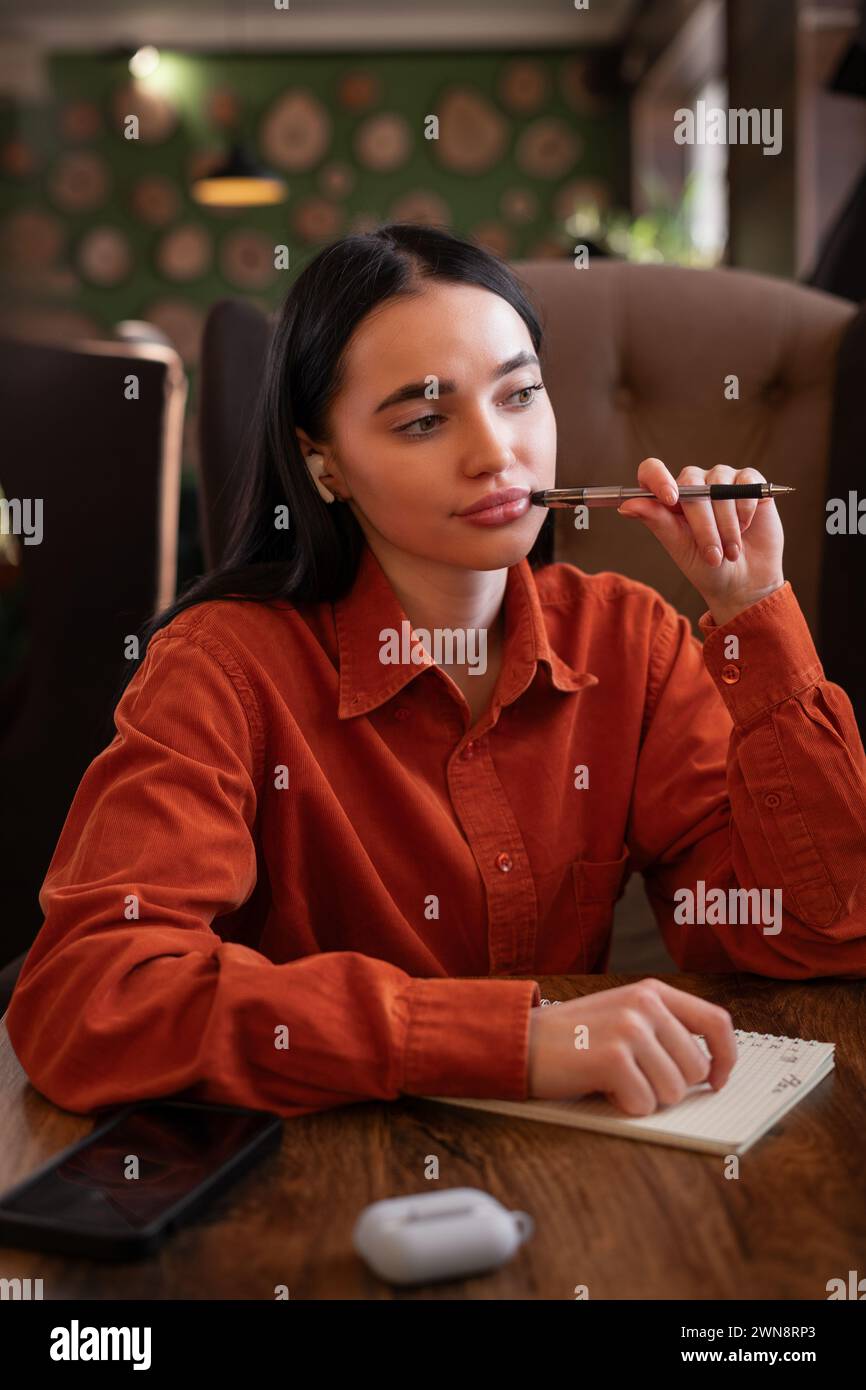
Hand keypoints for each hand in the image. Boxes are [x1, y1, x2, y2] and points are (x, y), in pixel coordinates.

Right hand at [527, 978, 737, 1111]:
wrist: (521, 1040)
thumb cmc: (574, 1037)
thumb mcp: (623, 1015)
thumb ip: (664, 1028)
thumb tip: (711, 1069)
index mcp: (653, 992)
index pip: (716, 1022)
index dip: (726, 1058)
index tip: (717, 1081)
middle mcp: (645, 1005)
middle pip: (696, 1069)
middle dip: (670, 1086)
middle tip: (634, 1077)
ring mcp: (629, 1030)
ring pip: (673, 1091)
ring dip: (646, 1097)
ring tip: (614, 1079)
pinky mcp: (613, 1058)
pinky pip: (643, 1103)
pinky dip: (624, 1106)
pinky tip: (601, 1086)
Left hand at [617, 459, 785, 624]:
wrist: (745, 582)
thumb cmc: (707, 567)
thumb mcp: (679, 546)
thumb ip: (656, 520)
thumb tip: (625, 504)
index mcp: (669, 497)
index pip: (652, 471)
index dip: (658, 479)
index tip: (670, 499)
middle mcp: (694, 483)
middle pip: (691, 484)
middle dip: (703, 525)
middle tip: (713, 556)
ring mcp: (721, 480)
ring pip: (719, 487)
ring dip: (727, 525)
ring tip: (731, 551)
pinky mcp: (749, 482)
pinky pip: (745, 484)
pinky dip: (745, 510)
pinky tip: (746, 527)